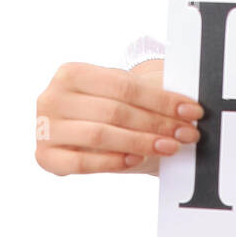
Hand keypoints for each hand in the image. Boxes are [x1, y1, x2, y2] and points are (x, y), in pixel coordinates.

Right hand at [35, 60, 203, 175]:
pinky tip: (136, 159)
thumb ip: (148, 94)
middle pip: (115, 111)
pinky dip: (112, 162)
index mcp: (70, 73)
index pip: (124, 86)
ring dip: (141, 142)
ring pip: (100, 136)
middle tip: (187, 133)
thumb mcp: (122, 93)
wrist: (80, 127)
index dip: (162, 100)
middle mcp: (52, 98)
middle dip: (157, 123)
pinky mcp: (46, 157)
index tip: (191, 111)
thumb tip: (186, 107)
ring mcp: (44, 128)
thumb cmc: (107, 107)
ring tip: (170, 146)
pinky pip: (82, 163)